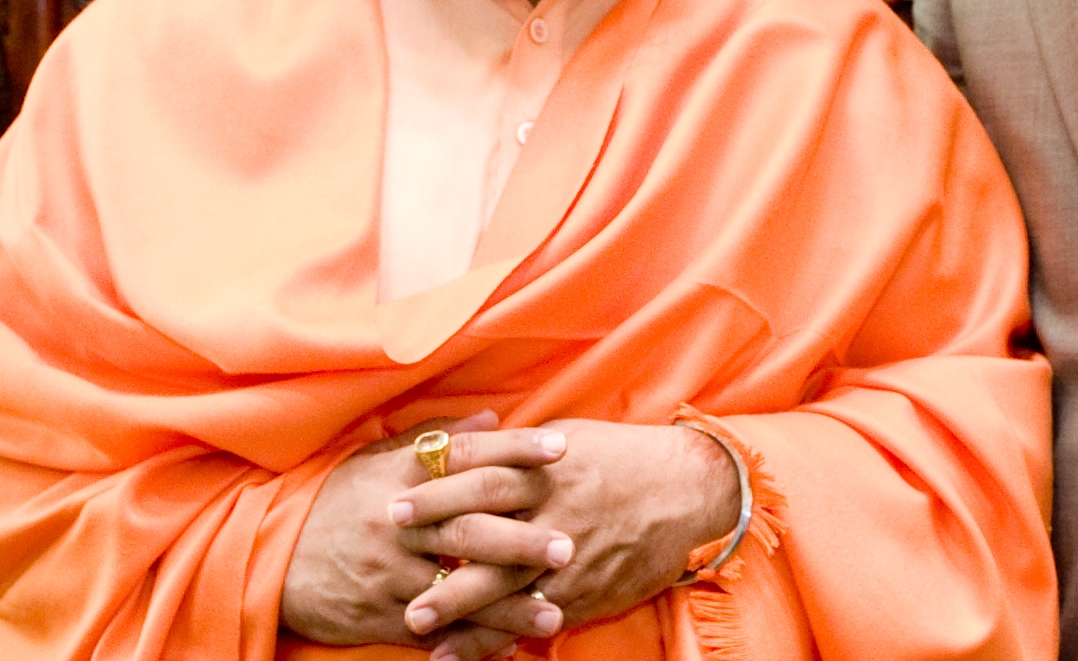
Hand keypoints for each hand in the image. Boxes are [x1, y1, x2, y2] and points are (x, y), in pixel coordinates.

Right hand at [281, 415, 570, 651]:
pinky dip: (471, 641)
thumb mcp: (374, 459)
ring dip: (507, 605)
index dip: (514, 449)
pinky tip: (508, 648)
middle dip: (520, 539)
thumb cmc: (333, 501)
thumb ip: (436, 439)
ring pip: (456, 588)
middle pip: (467, 527)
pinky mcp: (379, 615)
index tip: (560, 448)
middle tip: (567, 546)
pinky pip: (433, 631)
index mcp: (400, 476)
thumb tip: (493, 418)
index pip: (465, 456)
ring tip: (554, 613)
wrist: (269, 555)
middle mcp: (398, 522)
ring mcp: (390, 572)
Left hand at [392, 418, 738, 647]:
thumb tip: (476, 451)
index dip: (436, 490)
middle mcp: (553, 510)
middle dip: (435, 544)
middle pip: (485, 529)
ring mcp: (569, 555)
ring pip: (505, 584)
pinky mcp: (584, 592)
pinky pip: (534, 618)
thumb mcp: (572, 438)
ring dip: (458, 603)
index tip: (395, 502)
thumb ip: (521, 452)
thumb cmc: (626, 457)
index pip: (481, 476)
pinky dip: (497, 639)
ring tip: (415, 622)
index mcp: (546, 467)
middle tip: (388, 555)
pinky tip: (462, 654)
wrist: (689, 490)